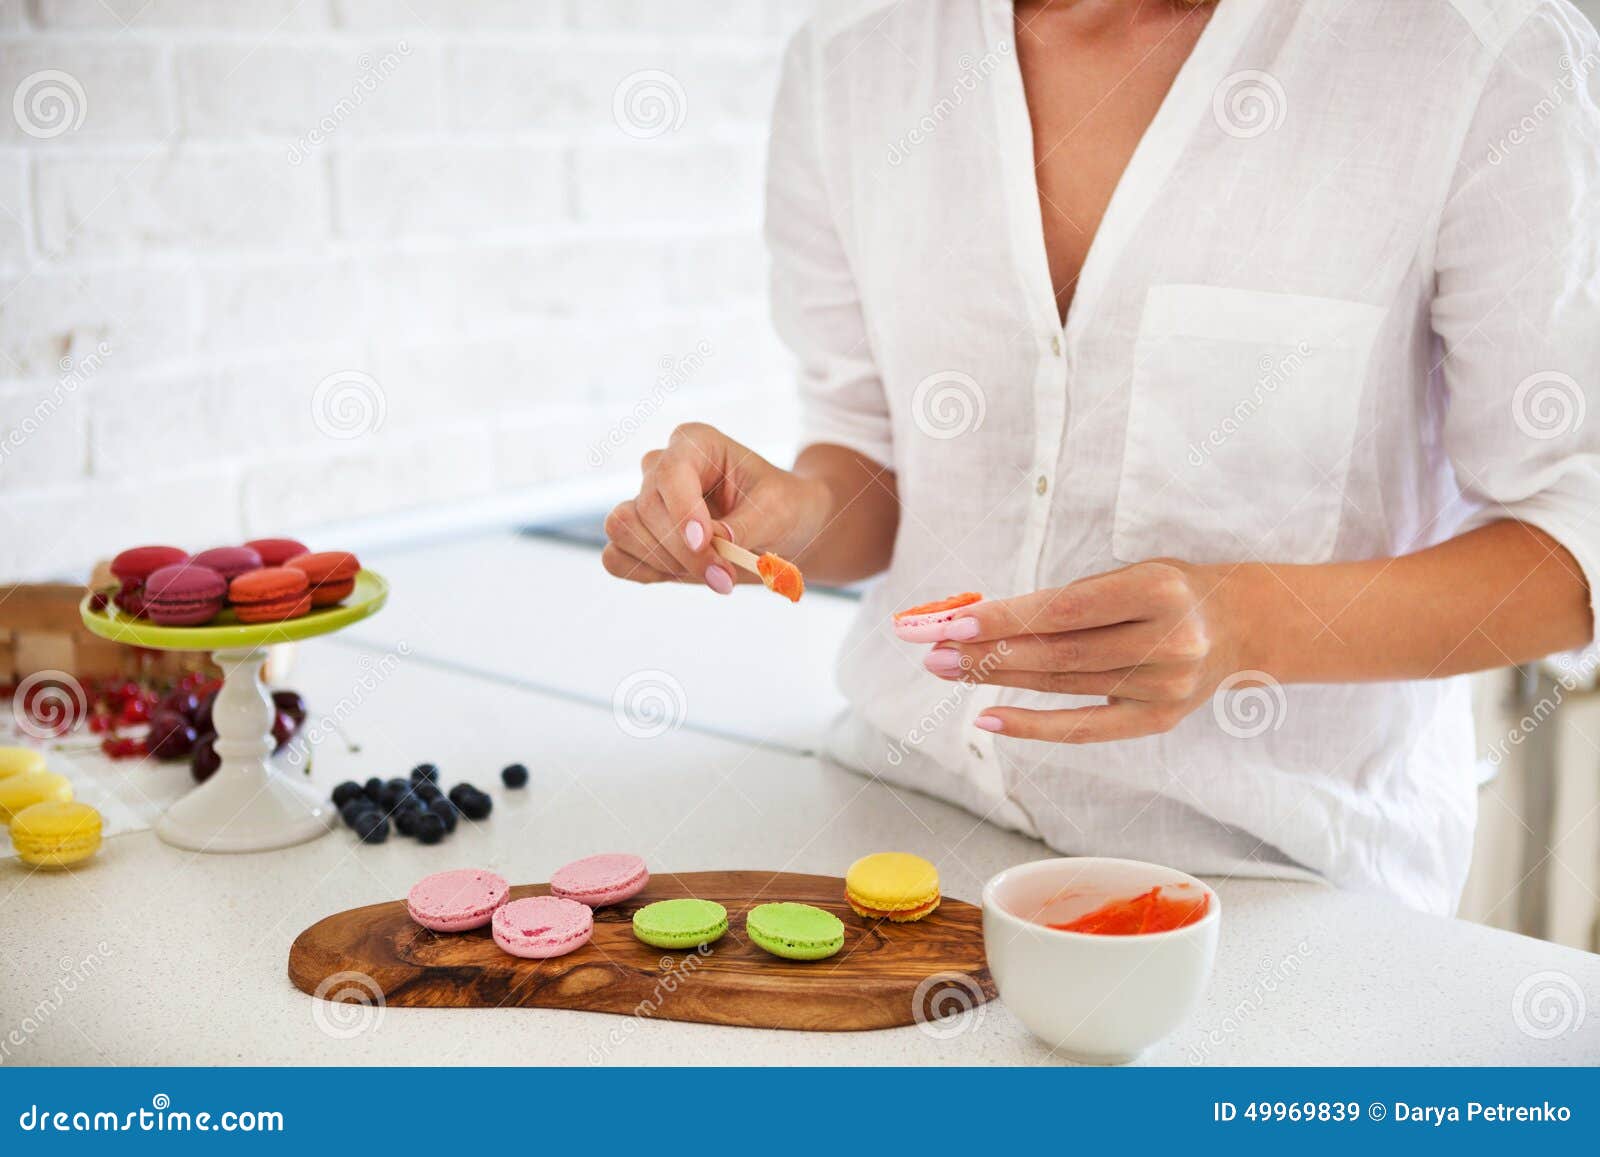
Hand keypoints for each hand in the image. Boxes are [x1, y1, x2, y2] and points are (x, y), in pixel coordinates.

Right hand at [602, 423, 827, 593]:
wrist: (782, 530)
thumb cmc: (784, 508)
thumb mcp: (779, 511)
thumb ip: (746, 525)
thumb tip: (714, 543)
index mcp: (696, 444)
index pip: (671, 473)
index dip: (682, 511)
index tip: (706, 544)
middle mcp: (663, 467)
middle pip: (646, 507)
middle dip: (684, 551)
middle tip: (724, 578)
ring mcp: (646, 501)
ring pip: (622, 528)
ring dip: (663, 561)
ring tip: (710, 575)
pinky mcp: (640, 537)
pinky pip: (614, 557)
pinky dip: (642, 571)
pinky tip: (680, 576)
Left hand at [919, 561, 1249, 742]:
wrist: (1239, 624)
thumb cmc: (1165, 590)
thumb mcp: (1128, 572)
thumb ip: (1066, 598)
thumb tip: (978, 619)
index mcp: (1158, 589)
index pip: (1064, 610)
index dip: (1005, 618)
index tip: (952, 621)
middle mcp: (1167, 641)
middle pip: (1058, 652)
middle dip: (988, 650)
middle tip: (933, 648)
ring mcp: (1165, 687)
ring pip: (1063, 686)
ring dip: (997, 678)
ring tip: (948, 668)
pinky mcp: (1159, 719)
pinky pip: (1085, 728)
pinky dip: (1033, 725)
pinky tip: (987, 717)